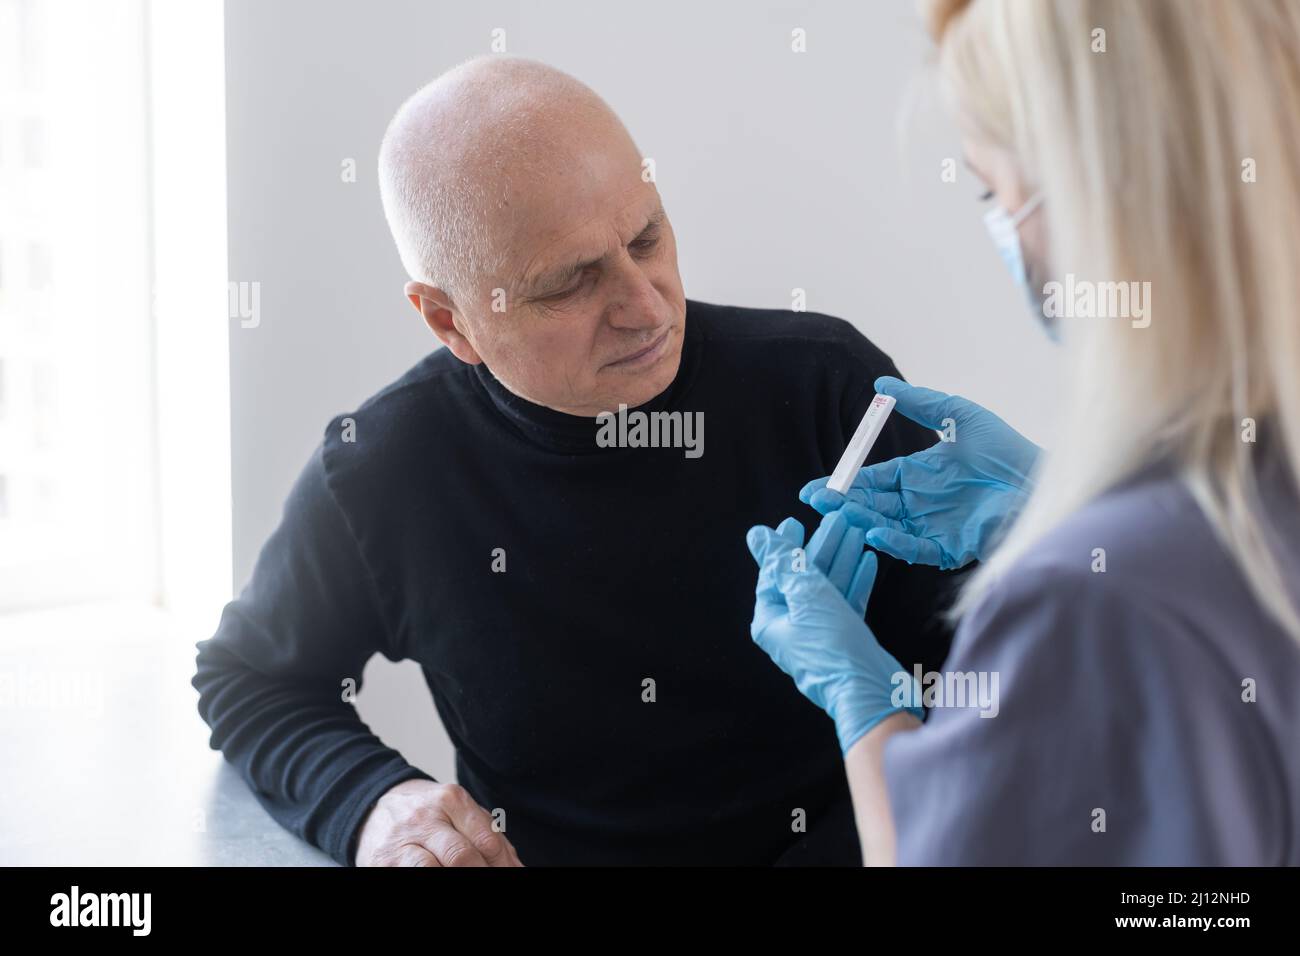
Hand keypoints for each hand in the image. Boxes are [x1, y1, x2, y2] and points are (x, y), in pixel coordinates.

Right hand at [354, 779, 523, 866]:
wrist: (374, 806)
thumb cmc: (428, 813)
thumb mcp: (459, 811)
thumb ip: (489, 835)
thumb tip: (516, 867)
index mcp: (451, 800)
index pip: (487, 839)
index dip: (503, 865)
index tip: (509, 873)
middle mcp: (425, 818)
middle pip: (462, 856)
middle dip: (481, 873)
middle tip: (491, 879)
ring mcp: (401, 842)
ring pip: (433, 870)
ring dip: (457, 878)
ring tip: (468, 879)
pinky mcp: (382, 863)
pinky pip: (414, 876)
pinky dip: (432, 879)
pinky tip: (440, 875)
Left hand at [746, 511, 922, 753]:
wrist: (870, 692)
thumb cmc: (832, 646)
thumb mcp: (805, 595)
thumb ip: (783, 562)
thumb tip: (757, 536)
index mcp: (771, 621)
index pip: (773, 574)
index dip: (784, 546)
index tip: (795, 521)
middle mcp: (792, 629)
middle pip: (803, 578)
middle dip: (821, 547)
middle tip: (836, 520)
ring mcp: (819, 635)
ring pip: (828, 588)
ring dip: (842, 559)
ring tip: (855, 531)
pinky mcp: (846, 641)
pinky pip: (847, 604)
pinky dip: (856, 581)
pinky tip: (867, 560)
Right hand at [801, 376, 1040, 568]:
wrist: (1044, 481)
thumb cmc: (1006, 450)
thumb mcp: (959, 416)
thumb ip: (919, 403)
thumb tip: (880, 385)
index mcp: (917, 476)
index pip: (872, 481)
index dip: (845, 482)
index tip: (816, 486)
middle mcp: (919, 503)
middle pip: (872, 505)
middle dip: (841, 503)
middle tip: (815, 500)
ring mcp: (933, 527)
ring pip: (886, 526)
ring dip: (861, 520)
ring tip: (839, 511)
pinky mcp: (950, 548)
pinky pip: (915, 547)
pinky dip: (894, 541)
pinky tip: (875, 532)